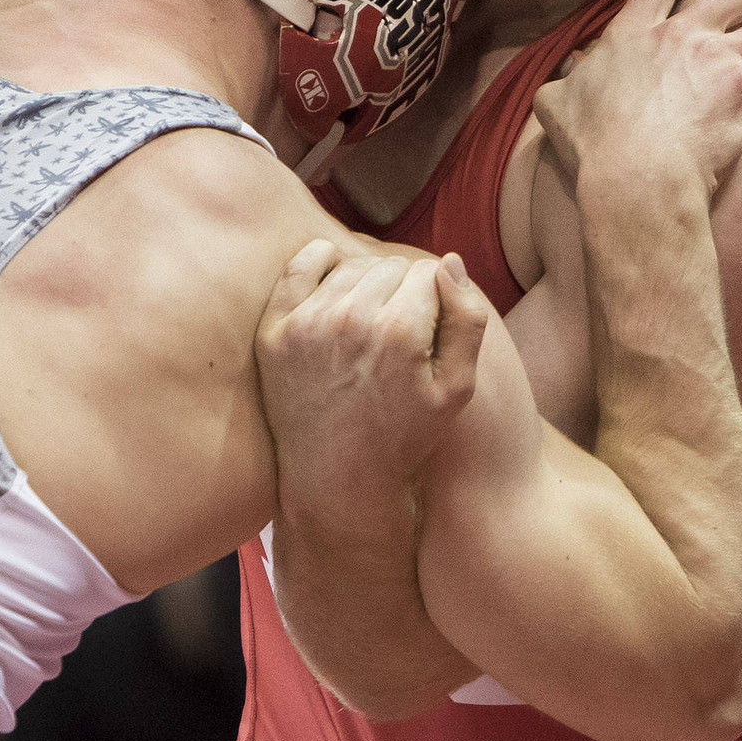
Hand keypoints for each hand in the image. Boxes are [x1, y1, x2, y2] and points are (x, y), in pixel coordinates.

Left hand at [255, 242, 491, 529]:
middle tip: (400, 330)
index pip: (430, 272)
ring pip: (352, 265)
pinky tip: (335, 282)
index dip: (437, 298)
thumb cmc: (405, 434)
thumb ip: (467, 319)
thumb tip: (449, 261)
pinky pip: (302, 265)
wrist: (336, 479)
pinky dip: (322, 263)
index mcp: (400, 331)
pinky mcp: (275, 329)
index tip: (430, 328)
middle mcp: (351, 320)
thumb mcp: (457, 388)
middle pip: (392, 265)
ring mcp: (307, 323)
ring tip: (372, 322)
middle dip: (403, 290)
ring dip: (367, 283)